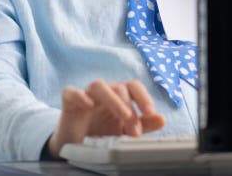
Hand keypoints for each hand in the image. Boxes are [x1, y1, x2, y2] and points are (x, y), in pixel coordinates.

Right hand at [46, 79, 165, 158]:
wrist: (76, 146)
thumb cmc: (102, 133)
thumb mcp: (125, 131)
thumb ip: (143, 124)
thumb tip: (162, 119)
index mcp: (119, 96)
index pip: (133, 86)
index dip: (143, 97)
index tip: (150, 113)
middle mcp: (104, 92)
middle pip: (119, 88)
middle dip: (130, 109)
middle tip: (135, 131)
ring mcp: (86, 95)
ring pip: (98, 85)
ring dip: (113, 100)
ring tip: (123, 117)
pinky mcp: (69, 102)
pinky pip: (71, 92)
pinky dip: (79, 96)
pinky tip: (88, 105)